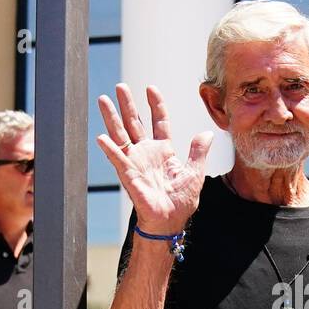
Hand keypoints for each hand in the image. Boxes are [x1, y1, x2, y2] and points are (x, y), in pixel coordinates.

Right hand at [96, 84, 213, 236]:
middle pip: (134, 123)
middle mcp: (146, 153)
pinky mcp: (128, 175)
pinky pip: (117, 159)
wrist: (170, 222)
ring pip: (121, 135)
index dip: (155, 105)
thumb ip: (198, 152)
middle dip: (128, 104)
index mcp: (163, 151)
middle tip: (120, 86)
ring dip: (112, 118)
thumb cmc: (181, 201)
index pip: (158, 121)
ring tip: (104, 100)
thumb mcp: (195, 173)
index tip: (151, 88)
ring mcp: (135, 162)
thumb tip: (207, 133)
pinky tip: (101, 137)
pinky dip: (109, 149)